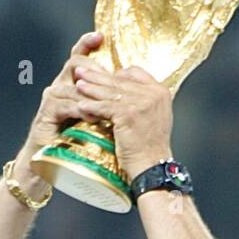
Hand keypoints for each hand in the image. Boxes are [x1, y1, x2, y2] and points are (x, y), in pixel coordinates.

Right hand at [11, 30, 104, 192]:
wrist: (51, 166)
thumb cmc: (76, 144)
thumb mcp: (96, 120)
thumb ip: (108, 104)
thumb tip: (135, 93)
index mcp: (73, 85)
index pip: (80, 58)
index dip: (87, 44)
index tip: (100, 35)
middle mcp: (61, 87)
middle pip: (75, 64)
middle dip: (91, 66)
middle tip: (107, 73)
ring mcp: (52, 98)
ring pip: (72, 85)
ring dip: (91, 93)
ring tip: (107, 100)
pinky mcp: (47, 113)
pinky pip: (65, 104)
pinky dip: (80, 109)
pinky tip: (93, 115)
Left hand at [73, 63, 172, 180]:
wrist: (152, 166)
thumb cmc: (150, 147)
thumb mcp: (154, 117)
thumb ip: (143, 101)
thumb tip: (123, 91)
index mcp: (160, 92)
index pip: (135, 73)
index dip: (117, 73)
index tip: (103, 74)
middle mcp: (153, 94)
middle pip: (120, 80)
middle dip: (98, 76)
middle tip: (81, 71)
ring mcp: (142, 103)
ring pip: (110, 92)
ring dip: (91, 88)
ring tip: (78, 85)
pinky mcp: (128, 114)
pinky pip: (105, 107)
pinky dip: (91, 106)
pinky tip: (81, 105)